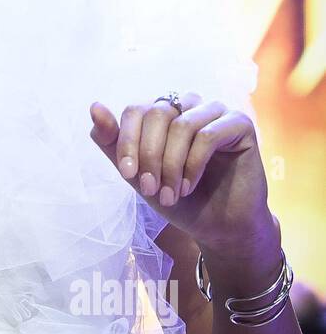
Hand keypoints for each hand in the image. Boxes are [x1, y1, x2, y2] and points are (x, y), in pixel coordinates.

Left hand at [88, 95, 273, 255]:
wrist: (218, 227)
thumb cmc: (178, 198)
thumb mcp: (138, 174)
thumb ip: (114, 143)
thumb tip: (94, 107)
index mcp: (164, 112)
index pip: (136, 110)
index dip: (127, 141)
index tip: (127, 174)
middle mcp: (190, 106)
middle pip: (157, 113)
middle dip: (149, 155)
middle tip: (149, 189)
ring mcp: (216, 113)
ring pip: (181, 125)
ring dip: (170, 165)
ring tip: (169, 194)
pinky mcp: (239, 124)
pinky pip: (207, 135)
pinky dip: (192, 165)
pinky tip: (188, 187)